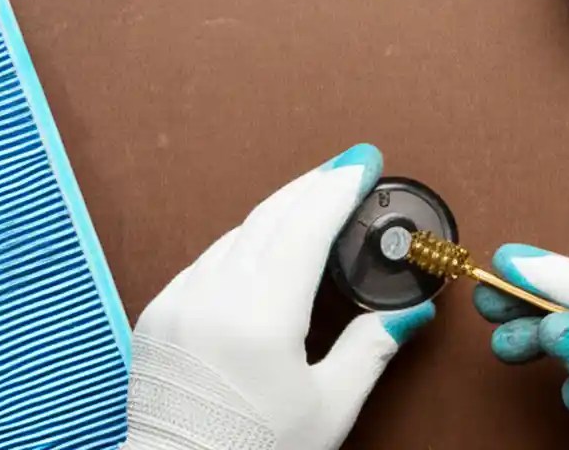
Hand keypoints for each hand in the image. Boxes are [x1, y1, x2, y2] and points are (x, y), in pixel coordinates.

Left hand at [123, 144, 434, 449]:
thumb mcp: (329, 407)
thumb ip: (371, 348)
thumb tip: (410, 312)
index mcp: (261, 316)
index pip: (306, 227)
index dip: (339, 189)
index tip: (364, 163)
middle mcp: (214, 297)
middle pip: (270, 217)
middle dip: (313, 186)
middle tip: (347, 168)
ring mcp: (179, 301)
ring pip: (236, 233)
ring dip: (278, 211)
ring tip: (313, 200)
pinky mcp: (158, 314)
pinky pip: (206, 259)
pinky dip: (241, 242)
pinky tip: (262, 245)